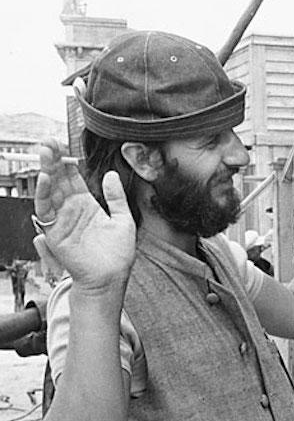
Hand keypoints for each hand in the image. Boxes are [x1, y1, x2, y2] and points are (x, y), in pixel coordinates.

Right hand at [34, 138, 135, 291]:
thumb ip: (117, 198)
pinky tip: (45, 178)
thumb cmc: (118, 256)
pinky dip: (43, 194)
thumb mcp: (124, 221)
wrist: (111, 278)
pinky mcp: (54, 232)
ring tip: (45, 152)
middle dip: (53, 160)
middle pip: (59, 180)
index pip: (73, 179)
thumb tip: (111, 175)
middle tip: (49, 141)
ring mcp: (62, 220)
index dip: (68, 163)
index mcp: (88, 206)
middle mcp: (72, 211)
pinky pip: (45, 210)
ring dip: (46, 170)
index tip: (65, 146)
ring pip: (49, 190)